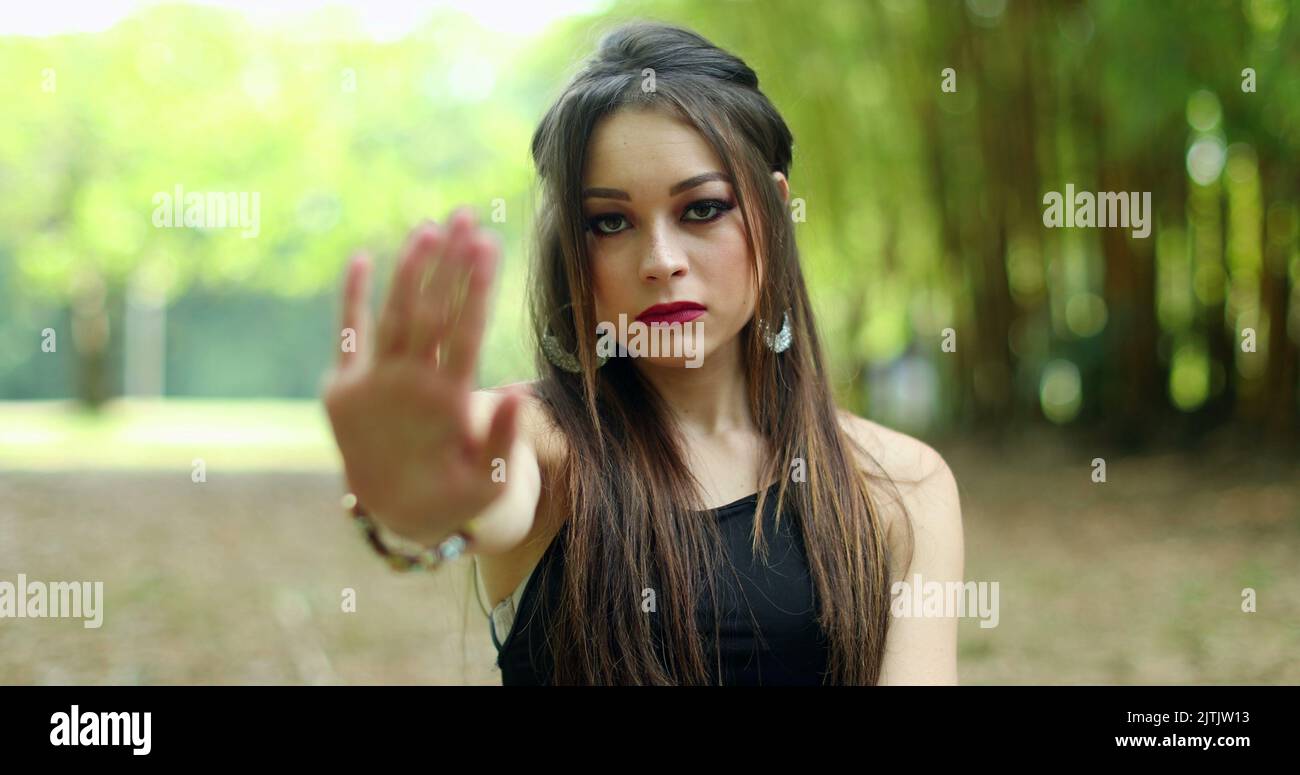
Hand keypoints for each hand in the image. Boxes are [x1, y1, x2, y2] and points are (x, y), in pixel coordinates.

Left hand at [322, 209, 521, 545]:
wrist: (392, 512)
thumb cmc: (456, 489)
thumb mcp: (491, 478)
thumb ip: (504, 439)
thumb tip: (518, 393)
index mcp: (444, 407)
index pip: (464, 333)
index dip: (477, 285)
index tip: (490, 245)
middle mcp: (403, 390)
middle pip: (429, 312)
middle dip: (449, 261)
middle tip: (466, 216)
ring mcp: (368, 386)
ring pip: (392, 315)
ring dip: (410, 269)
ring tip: (429, 226)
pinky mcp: (340, 388)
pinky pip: (347, 335)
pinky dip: (351, 298)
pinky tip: (361, 257)